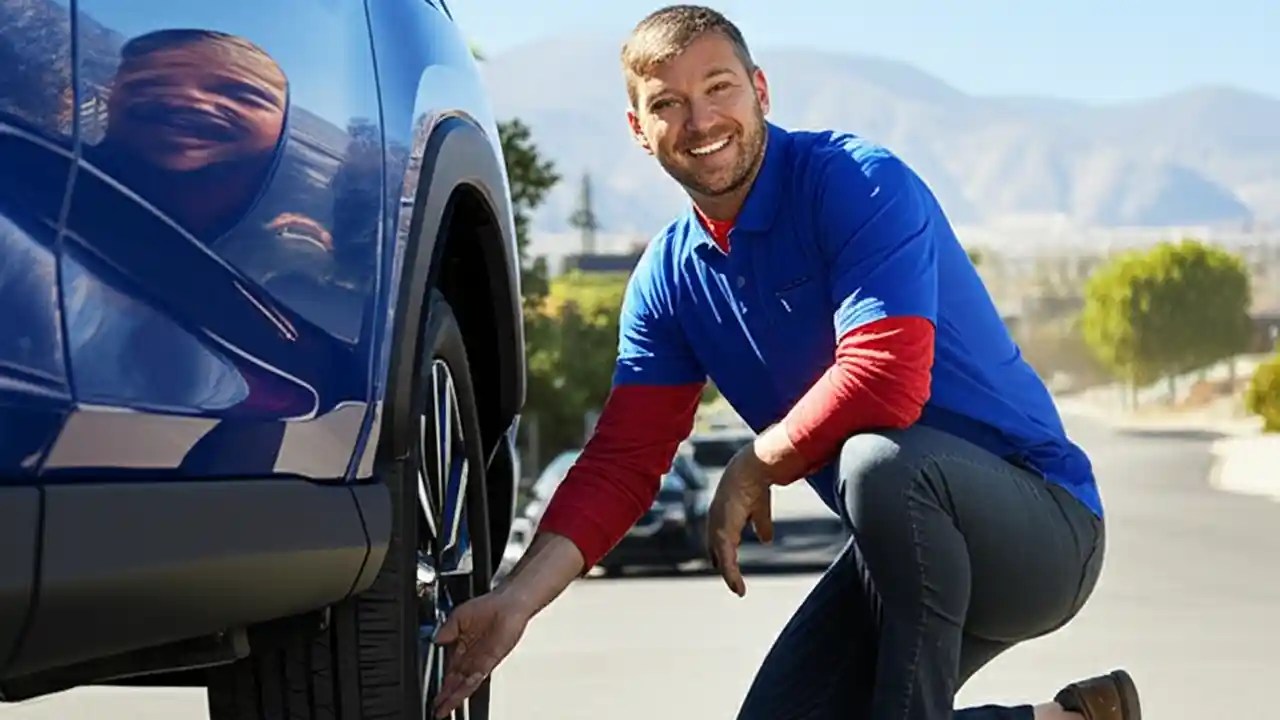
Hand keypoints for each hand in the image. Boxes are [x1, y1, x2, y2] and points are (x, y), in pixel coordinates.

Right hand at [431, 591, 531, 717]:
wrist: (509, 603)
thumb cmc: (488, 605)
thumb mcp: (458, 617)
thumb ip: (445, 631)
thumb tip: (434, 641)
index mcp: (462, 648)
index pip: (449, 672)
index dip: (442, 685)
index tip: (435, 696)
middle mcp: (471, 657)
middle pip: (456, 682)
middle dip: (446, 696)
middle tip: (438, 709)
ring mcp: (482, 659)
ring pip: (466, 683)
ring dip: (456, 696)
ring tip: (446, 707)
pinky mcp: (492, 659)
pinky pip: (479, 675)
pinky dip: (470, 684)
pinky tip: (461, 692)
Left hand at [706, 444, 775, 596]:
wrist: (753, 468)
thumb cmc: (755, 484)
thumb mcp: (760, 510)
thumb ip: (762, 525)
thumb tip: (767, 541)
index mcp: (723, 516)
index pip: (720, 541)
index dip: (724, 555)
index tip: (730, 569)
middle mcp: (716, 522)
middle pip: (717, 551)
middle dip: (725, 568)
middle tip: (735, 585)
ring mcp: (717, 526)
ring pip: (721, 557)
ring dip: (730, 574)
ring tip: (738, 589)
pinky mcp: (722, 531)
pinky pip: (725, 557)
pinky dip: (730, 572)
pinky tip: (736, 584)